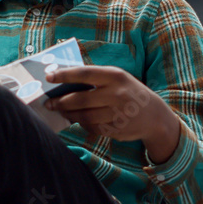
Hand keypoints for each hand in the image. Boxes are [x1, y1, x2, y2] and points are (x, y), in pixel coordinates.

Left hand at [45, 66, 179, 162]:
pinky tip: (79, 120)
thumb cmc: (129, 92)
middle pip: (80, 99)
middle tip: (49, 103)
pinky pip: (92, 128)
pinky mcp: (117, 129)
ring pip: (84, 116)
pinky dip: (83, 124)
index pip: (84, 74)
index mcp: (115, 76)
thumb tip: (64, 82)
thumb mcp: (119, 79)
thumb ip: (96, 79)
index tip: (48, 77)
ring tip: (62, 112)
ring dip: (69, 115)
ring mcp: (117, 113)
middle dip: (61, 102)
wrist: (154, 116)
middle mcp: (117, 94)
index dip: (64, 75)